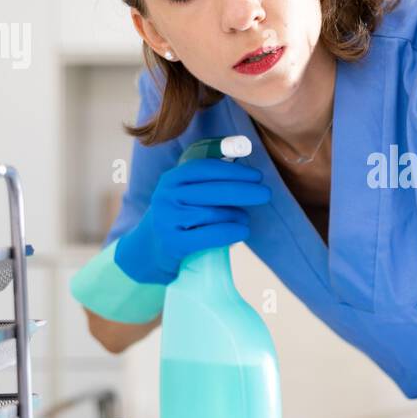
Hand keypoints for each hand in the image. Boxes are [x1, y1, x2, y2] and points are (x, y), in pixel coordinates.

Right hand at [115, 158, 270, 283]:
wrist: (150, 248)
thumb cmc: (179, 216)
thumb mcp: (185, 193)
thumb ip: (209, 181)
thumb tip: (246, 169)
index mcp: (172, 179)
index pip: (205, 169)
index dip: (234, 171)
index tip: (257, 176)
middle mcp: (167, 196)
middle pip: (213, 191)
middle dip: (244, 191)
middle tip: (266, 194)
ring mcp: (168, 220)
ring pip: (213, 213)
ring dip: (236, 215)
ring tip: (244, 219)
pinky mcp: (173, 243)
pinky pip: (209, 235)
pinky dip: (230, 232)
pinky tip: (242, 231)